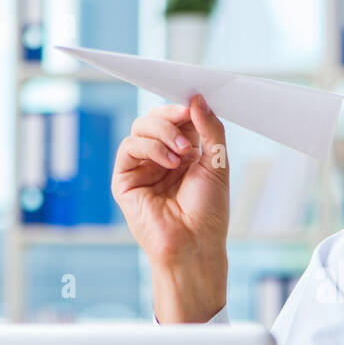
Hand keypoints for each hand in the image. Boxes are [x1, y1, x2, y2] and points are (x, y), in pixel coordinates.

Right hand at [112, 94, 230, 322]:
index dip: (183, 106)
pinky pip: (129, 147)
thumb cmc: (209, 212)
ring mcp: (142, 168)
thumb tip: (197, 99)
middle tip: (187, 121)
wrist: (196, 245)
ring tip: (182, 153)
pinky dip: (149, 147)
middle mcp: (161, 158)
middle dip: (171, 115)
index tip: (194, 99)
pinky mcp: (125, 180)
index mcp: (185, 154)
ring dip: (162, 132)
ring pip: (140, 127)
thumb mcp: (218, 163)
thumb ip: (209, 130)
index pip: (178, 118)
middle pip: (155, 118)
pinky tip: (168, 161)